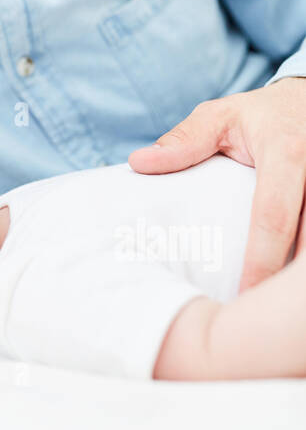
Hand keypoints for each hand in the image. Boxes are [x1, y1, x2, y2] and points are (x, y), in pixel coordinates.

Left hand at [128, 79, 305, 291]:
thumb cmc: (257, 116)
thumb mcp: (219, 117)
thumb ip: (185, 141)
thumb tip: (139, 163)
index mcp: (286, 153)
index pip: (273, 216)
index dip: (260, 260)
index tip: (243, 293)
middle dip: (284, 280)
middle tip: (254, 312)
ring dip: (296, 279)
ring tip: (274, 310)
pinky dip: (302, 265)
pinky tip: (285, 288)